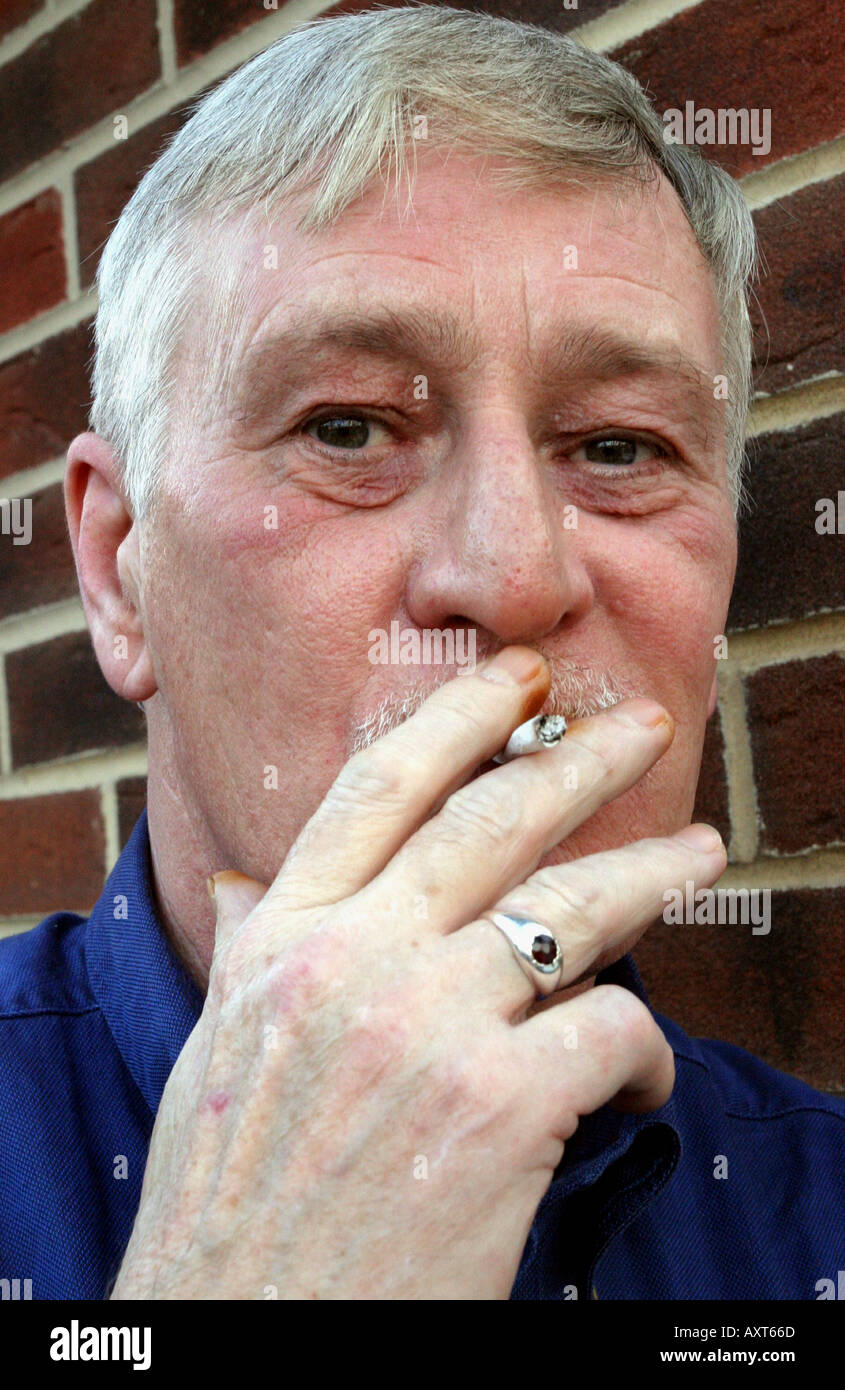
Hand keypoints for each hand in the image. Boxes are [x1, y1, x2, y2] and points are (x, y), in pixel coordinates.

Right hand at [111, 646, 725, 1299]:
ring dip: (651, 873)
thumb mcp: (219, 1053)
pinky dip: (647, 1050)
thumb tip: (240, 886)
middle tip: (644, 727)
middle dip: (580, 761)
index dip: (460, 718)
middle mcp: (353, 961)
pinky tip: (646, 1077)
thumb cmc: (231, 1203)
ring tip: (700, 851)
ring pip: (571, 909)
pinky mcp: (502, 1108)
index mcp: (282, 939)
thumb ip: (250, 954)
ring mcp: (429, 1028)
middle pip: (491, 823)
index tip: (519, 678)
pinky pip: (613, 1030)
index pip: (379, 789)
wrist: (239, 1336)